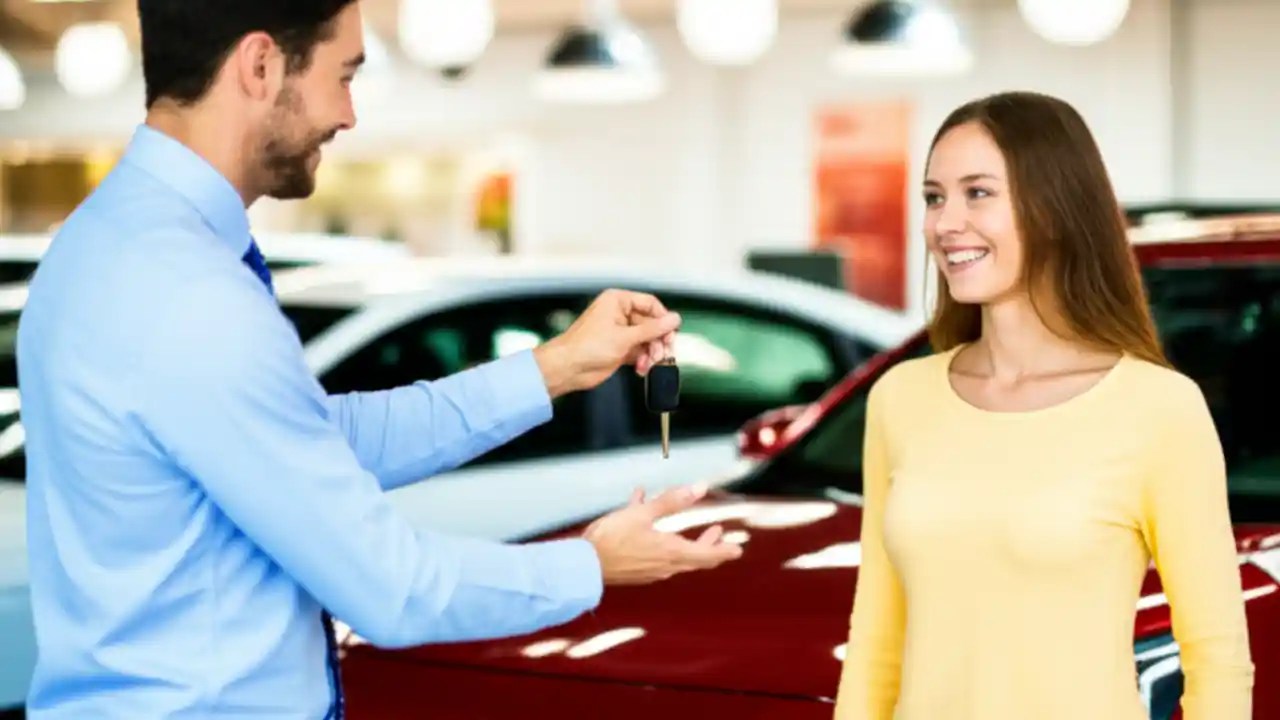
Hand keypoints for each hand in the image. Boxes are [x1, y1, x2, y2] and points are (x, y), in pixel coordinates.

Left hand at [533, 289, 679, 396]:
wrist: (568, 368)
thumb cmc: (585, 347)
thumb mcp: (625, 337)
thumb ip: (652, 329)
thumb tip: (673, 320)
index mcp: (617, 301)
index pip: (650, 304)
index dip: (662, 318)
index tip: (671, 332)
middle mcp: (619, 314)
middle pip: (651, 324)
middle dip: (658, 341)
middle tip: (663, 352)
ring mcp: (620, 333)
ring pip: (647, 340)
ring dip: (652, 354)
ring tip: (650, 363)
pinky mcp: (620, 349)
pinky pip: (640, 352)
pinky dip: (644, 361)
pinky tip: (641, 368)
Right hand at [583, 484, 742, 585]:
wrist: (583, 566)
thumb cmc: (612, 539)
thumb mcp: (642, 514)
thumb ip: (670, 501)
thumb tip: (699, 488)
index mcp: (671, 553)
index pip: (708, 555)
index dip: (724, 551)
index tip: (737, 548)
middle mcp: (666, 566)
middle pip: (694, 557)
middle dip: (708, 545)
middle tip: (716, 533)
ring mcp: (651, 571)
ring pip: (675, 556)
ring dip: (683, 542)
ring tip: (681, 526)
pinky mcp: (637, 571)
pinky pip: (655, 554)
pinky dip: (657, 538)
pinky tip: (641, 516)